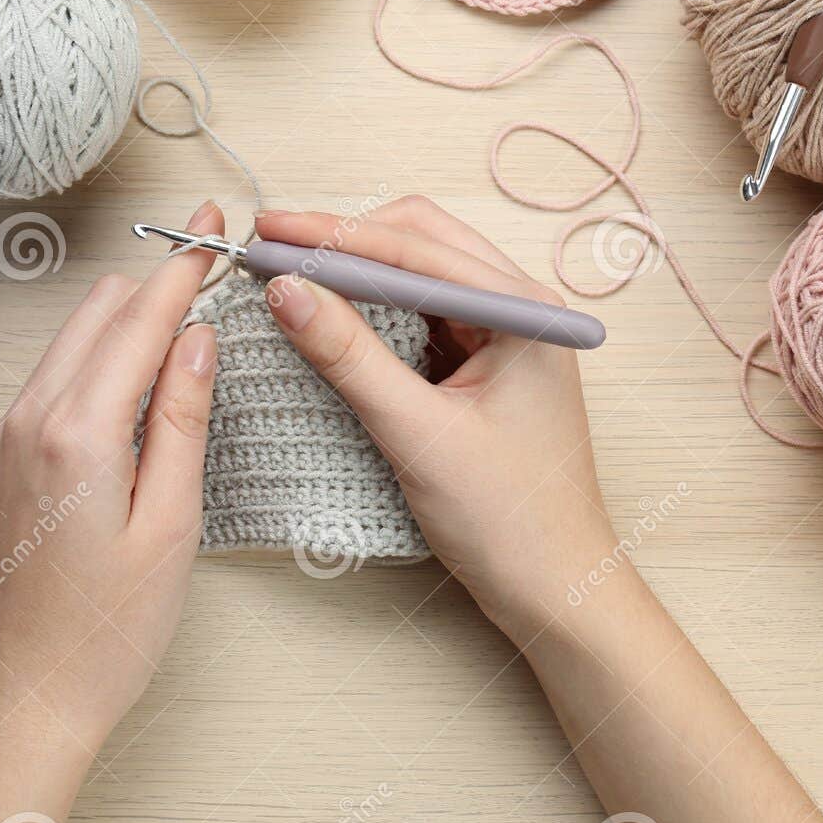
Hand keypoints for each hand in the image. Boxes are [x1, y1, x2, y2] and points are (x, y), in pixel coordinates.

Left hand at [0, 201, 220, 749]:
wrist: (26, 696)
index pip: (139, 321)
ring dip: (129, 315)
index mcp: (77, 432)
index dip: (183, 267)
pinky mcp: (7, 459)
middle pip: (99, 313)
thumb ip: (182, 422)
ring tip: (189, 310)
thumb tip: (196, 340)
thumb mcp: (170, 525)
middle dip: (157, 280)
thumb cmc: (107, 630)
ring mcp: (10, 438)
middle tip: (214, 264)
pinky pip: (58, 377)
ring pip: (74, 340)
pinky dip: (103, 354)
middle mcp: (30, 420)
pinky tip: (143, 371)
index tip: (215, 226)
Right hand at [255, 197, 617, 636]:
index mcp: (525, 312)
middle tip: (271, 247)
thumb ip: (350, 356)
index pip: (416, 247)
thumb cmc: (512, 520)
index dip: (334, 236)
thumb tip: (287, 290)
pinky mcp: (481, 368)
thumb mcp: (418, 434)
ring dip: (355, 275)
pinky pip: (419, 319)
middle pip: (419, 243)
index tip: (269, 234)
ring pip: (416, 278)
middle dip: (344, 241)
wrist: (553, 588)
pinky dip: (371, 314)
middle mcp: (520, 310)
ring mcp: (501, 338)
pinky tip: (326, 320)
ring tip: (288, 277)